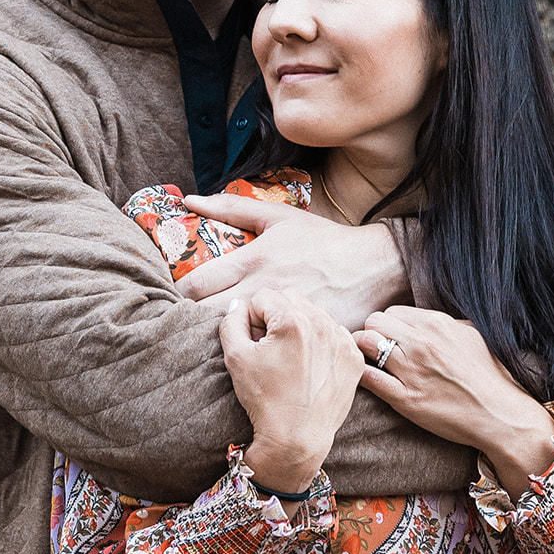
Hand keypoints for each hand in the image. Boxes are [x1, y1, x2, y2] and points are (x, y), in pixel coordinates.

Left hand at [178, 193, 410, 329]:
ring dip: (220, 336)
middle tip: (190, 316)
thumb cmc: (323, 240)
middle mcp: (262, 291)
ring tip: (220, 331)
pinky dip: (255, 352)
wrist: (374, 267)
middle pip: (205, 317)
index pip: (195, 284)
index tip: (179, 294)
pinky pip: (266, 353)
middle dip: (191, 318)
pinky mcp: (300, 339)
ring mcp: (281, 321)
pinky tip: (254, 348)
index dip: (178, 292)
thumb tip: (189, 200)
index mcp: (253, 261)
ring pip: (232, 339)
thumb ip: (231, 208)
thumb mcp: (278, 217)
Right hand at [219, 287, 364, 499]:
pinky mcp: (352, 356)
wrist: (297, 438)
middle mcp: (321, 323)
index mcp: (292, 320)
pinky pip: (333, 333)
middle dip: (275, 316)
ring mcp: (341, 340)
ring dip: (299, 326)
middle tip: (270, 347)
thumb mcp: (235, 358)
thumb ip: (232, 322)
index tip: (254, 343)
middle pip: (290, 299)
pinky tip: (309, 365)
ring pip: (313, 313)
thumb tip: (239, 306)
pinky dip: (319, 342)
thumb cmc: (264, 399)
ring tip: (290, 357)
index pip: (263, 297)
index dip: (251, 318)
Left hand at [354, 306, 553, 500]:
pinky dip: (360, 374)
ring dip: (361, 351)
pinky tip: (363, 377)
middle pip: (373, 322)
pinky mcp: (406, 398)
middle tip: (377, 350)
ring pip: (365, 343)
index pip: (392, 312)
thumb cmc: (490, 376)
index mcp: (437, 325)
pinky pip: (368, 377)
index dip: (388, 325)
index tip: (391, 338)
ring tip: (368, 361)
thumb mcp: (471, 336)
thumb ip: (445, 324)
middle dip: (372, 333)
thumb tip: (423, 319)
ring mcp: (412, 371)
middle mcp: (422, 343)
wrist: (500, 415)